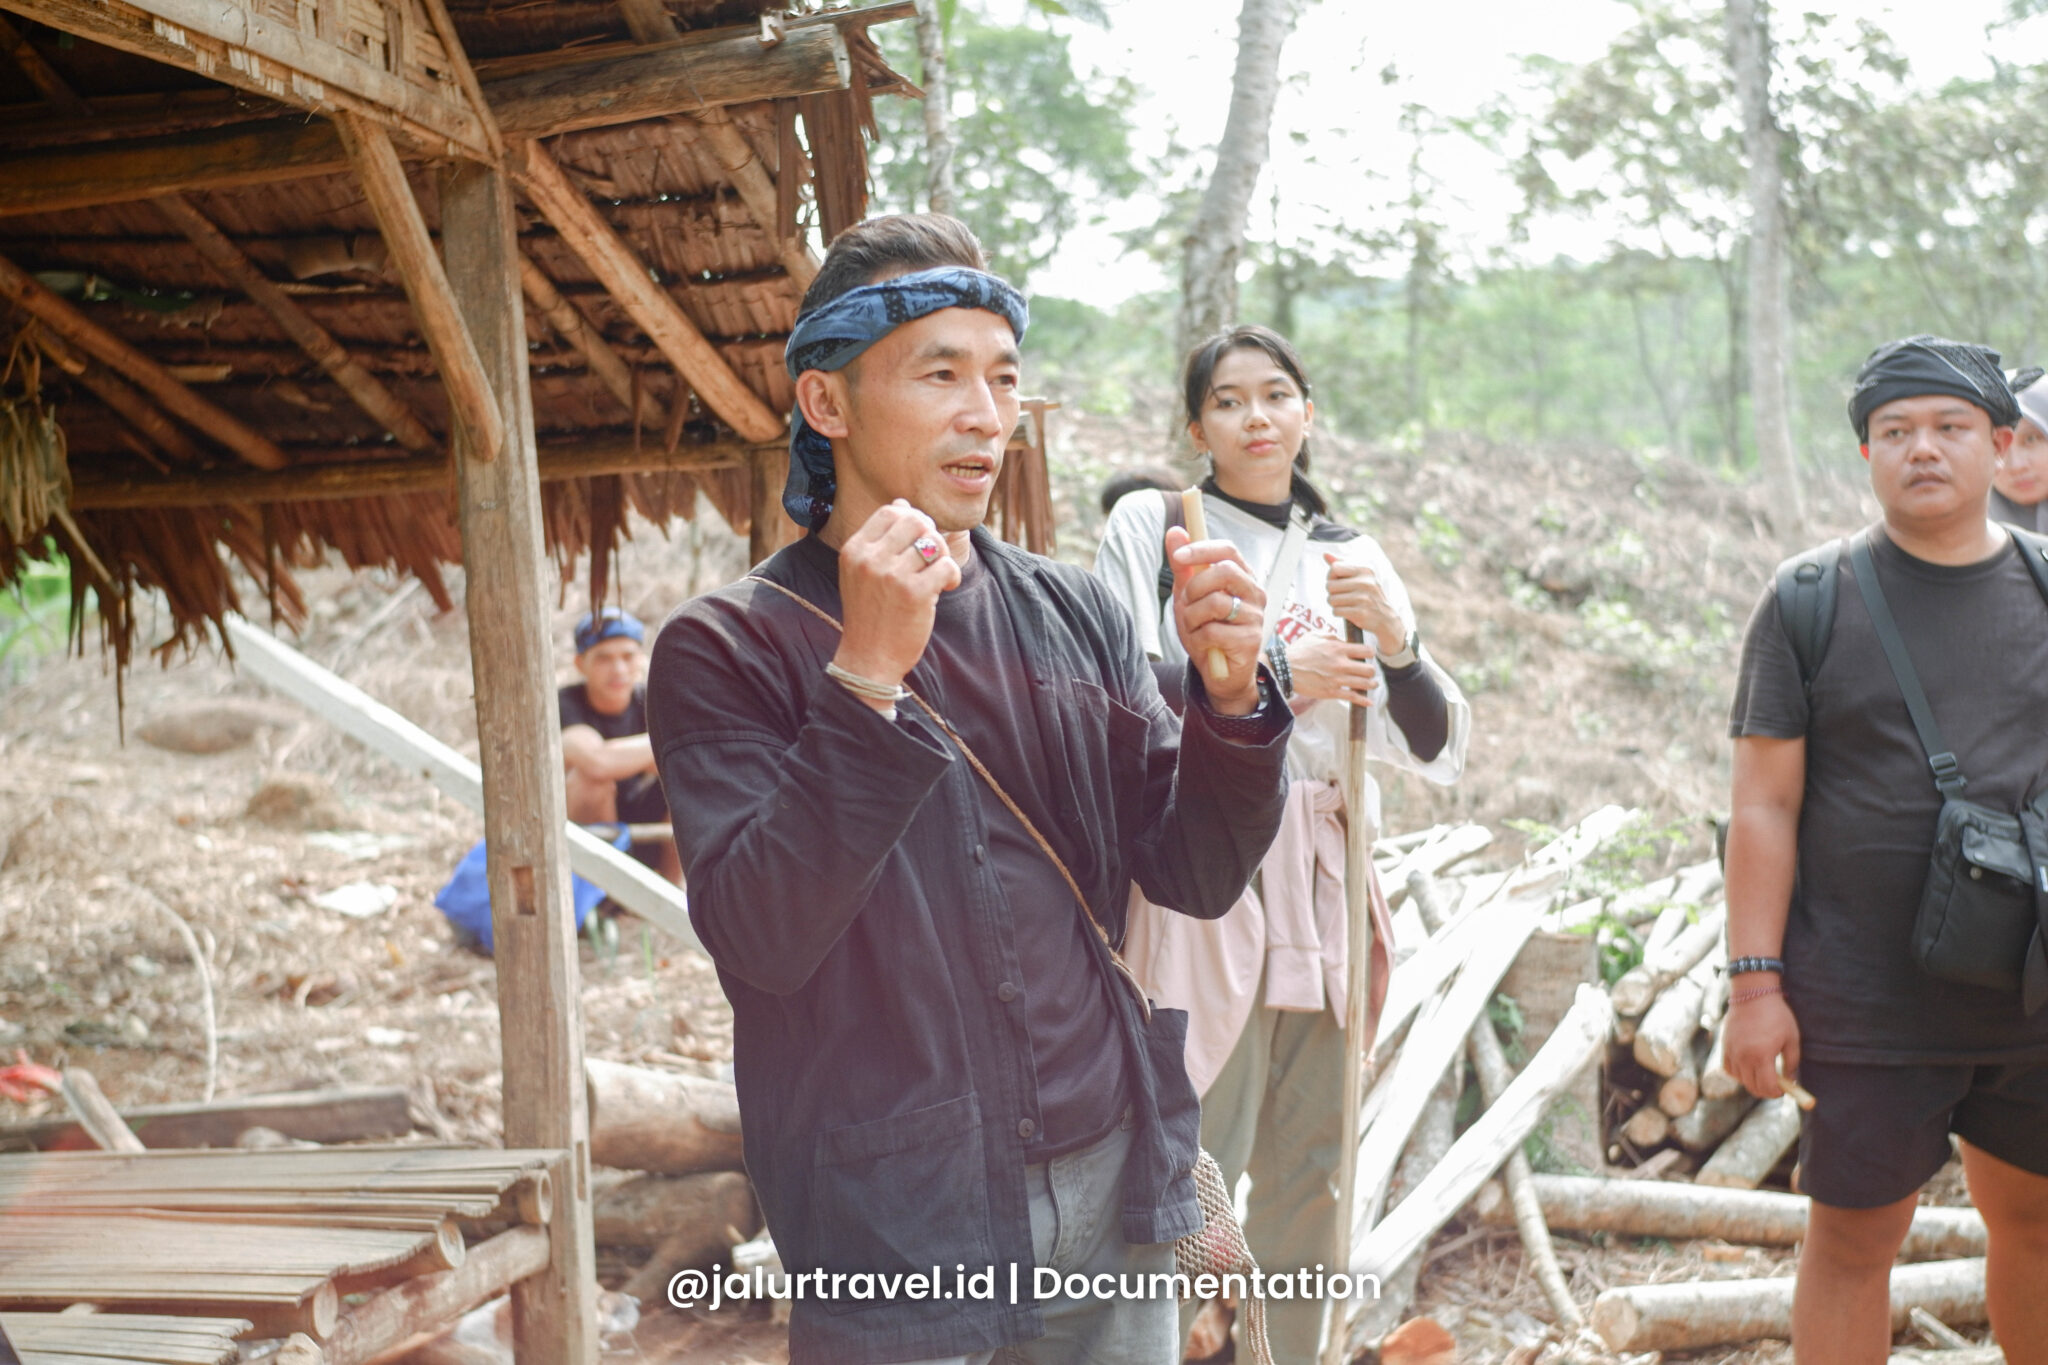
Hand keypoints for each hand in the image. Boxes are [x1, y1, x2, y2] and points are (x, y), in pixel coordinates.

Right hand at [832, 500, 961, 700]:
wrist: (868, 659)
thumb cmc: (870, 614)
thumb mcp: (862, 573)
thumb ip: (880, 539)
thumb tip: (902, 504)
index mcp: (854, 550)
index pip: (890, 512)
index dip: (912, 520)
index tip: (918, 541)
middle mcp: (870, 559)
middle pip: (915, 521)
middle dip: (931, 535)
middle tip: (933, 558)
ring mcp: (891, 576)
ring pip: (934, 542)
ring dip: (943, 558)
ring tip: (939, 576)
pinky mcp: (915, 594)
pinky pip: (946, 565)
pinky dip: (953, 575)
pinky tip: (946, 588)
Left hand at [1167, 526, 1265, 713]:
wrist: (1220, 673)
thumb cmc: (1207, 630)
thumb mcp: (1188, 596)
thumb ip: (1183, 566)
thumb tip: (1175, 531)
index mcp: (1242, 576)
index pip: (1227, 550)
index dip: (1201, 550)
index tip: (1178, 557)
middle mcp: (1254, 592)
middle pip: (1224, 572)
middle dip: (1195, 587)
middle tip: (1188, 603)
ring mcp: (1255, 616)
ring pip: (1215, 603)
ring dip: (1193, 617)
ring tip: (1195, 628)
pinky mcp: (1250, 640)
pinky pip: (1213, 631)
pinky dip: (1198, 638)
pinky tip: (1203, 644)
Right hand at [1285, 633, 1378, 704]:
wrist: (1284, 669)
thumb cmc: (1298, 651)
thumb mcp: (1315, 636)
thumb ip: (1332, 636)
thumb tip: (1343, 640)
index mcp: (1338, 648)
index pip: (1366, 651)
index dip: (1369, 653)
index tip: (1368, 655)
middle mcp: (1341, 664)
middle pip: (1369, 669)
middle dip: (1370, 669)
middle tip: (1368, 670)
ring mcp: (1337, 679)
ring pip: (1364, 683)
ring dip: (1371, 684)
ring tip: (1372, 683)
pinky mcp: (1331, 692)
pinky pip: (1353, 697)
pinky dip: (1364, 700)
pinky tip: (1370, 702)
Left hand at [1324, 554, 1405, 654]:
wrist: (1386, 618)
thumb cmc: (1368, 595)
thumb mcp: (1361, 577)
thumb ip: (1342, 564)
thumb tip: (1325, 554)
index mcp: (1365, 570)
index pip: (1334, 568)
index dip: (1331, 577)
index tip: (1338, 583)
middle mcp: (1365, 583)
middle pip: (1329, 585)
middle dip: (1332, 593)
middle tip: (1343, 596)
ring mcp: (1363, 598)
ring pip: (1331, 600)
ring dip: (1335, 604)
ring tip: (1346, 604)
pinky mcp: (1360, 613)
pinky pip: (1336, 611)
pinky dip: (1339, 613)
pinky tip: (1348, 612)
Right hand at [1724, 989, 1800, 1100]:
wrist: (1752, 994)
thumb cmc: (1776, 1015)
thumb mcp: (1791, 1039)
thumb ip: (1792, 1063)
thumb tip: (1792, 1081)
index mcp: (1761, 1055)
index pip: (1767, 1087)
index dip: (1776, 1092)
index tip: (1783, 1090)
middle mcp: (1743, 1056)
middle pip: (1752, 1087)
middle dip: (1766, 1090)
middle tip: (1775, 1086)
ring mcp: (1731, 1051)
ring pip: (1740, 1079)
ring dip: (1752, 1082)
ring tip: (1763, 1073)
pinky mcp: (1724, 1046)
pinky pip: (1729, 1068)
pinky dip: (1738, 1073)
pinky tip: (1748, 1066)